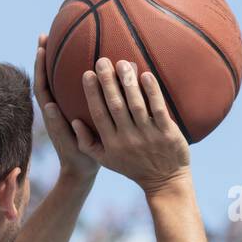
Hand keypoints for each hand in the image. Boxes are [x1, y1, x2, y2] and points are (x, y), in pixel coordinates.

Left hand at [33, 34, 98, 182]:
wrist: (82, 171)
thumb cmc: (80, 158)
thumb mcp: (71, 144)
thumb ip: (58, 127)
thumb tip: (48, 106)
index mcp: (52, 114)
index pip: (41, 85)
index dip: (40, 66)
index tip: (42, 47)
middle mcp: (53, 108)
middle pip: (45, 77)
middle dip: (44, 56)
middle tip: (46, 35)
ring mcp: (61, 109)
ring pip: (55, 81)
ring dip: (54, 61)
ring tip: (58, 42)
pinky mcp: (70, 112)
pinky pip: (66, 88)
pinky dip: (66, 73)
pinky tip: (78, 63)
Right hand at [74, 58, 190, 193]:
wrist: (165, 181)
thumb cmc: (133, 166)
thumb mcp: (106, 160)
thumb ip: (87, 143)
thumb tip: (74, 121)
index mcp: (112, 143)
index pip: (98, 114)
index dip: (92, 93)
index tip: (87, 74)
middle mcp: (128, 138)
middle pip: (115, 106)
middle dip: (107, 81)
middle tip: (102, 60)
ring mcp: (148, 135)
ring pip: (136, 105)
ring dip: (128, 82)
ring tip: (122, 63)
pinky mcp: (167, 133)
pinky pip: (158, 108)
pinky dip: (152, 91)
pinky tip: (146, 75)